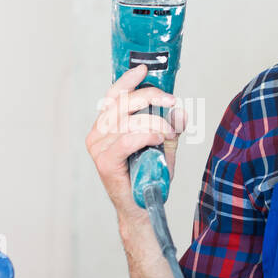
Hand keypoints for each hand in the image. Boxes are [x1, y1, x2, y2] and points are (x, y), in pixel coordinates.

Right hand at [85, 64, 187, 219]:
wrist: (143, 208)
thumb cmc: (148, 176)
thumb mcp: (164, 146)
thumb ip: (170, 127)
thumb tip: (180, 111)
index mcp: (106, 126)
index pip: (113, 96)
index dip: (127, 81)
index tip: (145, 70)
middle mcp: (98, 134)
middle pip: (122, 103)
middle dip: (149, 97)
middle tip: (171, 101)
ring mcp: (99, 148)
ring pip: (128, 121)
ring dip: (154, 122)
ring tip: (169, 132)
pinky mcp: (105, 162)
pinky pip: (128, 140)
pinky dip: (146, 135)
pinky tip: (158, 139)